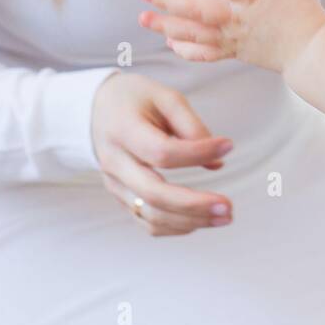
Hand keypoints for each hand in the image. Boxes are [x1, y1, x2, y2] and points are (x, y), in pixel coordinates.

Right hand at [90, 71, 234, 235]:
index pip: (161, 152)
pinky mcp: (121, 197)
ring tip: (224, 216)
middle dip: (195, 205)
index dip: (197, 153)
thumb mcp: (164, 97)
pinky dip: (176, 226)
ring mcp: (115, 184)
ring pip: (151, 215)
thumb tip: (218, 162)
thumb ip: (191, 126)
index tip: (228, 145)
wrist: (96, 110)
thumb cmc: (135, 99)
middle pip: (154, 194)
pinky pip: (147, 221)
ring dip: (190, 221)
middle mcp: (115, 163)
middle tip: (228, 207)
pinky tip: (201, 219)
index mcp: (123, 131)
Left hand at [140, 0, 324, 74]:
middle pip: (199, 11)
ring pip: (195, 34)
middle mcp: (238, 19)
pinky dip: (185, 49)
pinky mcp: (232, 51)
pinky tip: (169, 41)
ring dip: (167, 26)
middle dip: (170, 3)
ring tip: (144, 18)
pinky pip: (204, 53)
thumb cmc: (303, 12)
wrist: (309, 51)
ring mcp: (232, 38)